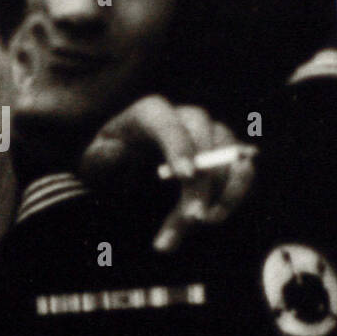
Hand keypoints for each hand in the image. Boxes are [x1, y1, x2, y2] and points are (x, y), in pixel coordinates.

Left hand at [78, 96, 256, 252]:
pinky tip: (213, 219)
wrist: (127, 175)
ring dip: (224, 191)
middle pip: (204, 136)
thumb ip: (99, 160)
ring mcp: (211, 135)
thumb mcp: (94, 164)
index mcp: (149, 114)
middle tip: (194, 216)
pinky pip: (242, 173)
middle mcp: (185, 118)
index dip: (179, 146)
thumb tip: (117, 153)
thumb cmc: (109, 165)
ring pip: (230, 154)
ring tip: (205, 221)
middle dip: (204, 179)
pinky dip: (232, 198)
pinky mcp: (227, 158)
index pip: (165, 121)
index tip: (186, 177)